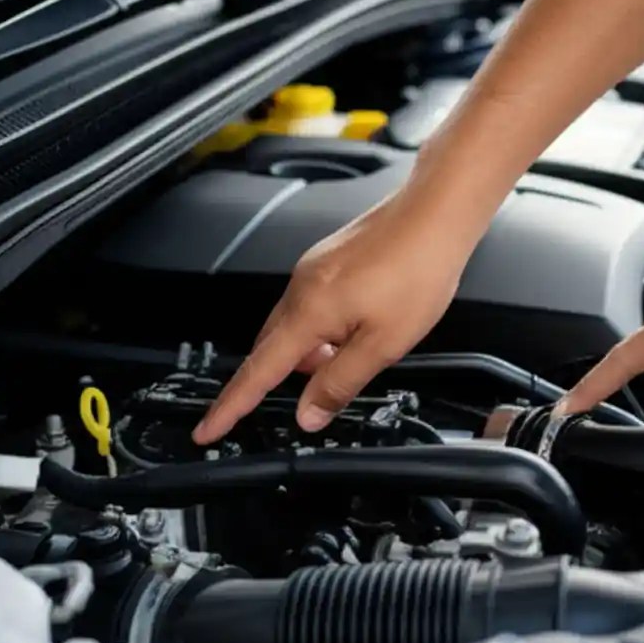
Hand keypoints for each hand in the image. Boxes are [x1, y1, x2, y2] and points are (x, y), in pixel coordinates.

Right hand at [192, 192, 471, 443]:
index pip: (258, 372)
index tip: (209, 428)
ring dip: (310, 353)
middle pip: (272, 348)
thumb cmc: (417, 269)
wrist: (435, 214)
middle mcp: (301, 288)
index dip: (232, 406)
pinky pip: (311, 305)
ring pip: (295, 326)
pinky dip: (322, 329)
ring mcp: (313, 270)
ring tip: (353, 357)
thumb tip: (309, 413)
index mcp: (308, 312)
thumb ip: (340, 383)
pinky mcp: (328, 261)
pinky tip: (356, 329)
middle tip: (305, 400)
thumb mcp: (384, 344)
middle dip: (282, 378)